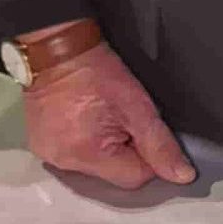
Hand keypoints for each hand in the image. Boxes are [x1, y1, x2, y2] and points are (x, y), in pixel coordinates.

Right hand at [23, 38, 195, 191]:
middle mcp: (63, 162)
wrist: (55, 46)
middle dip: (122, 153)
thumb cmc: (97, 72)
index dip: (145, 157)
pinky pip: (74, 158)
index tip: (138, 129)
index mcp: (87, 155)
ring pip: (94, 168)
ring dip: (102, 150)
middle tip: (117, 121)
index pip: (133, 177)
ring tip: (98, 119)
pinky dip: (83, 145)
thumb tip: (182, 177)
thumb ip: (160, 144)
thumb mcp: (137, 107)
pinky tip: (82, 124)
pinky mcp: (39, 147)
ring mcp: (48, 155)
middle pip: (112, 175)